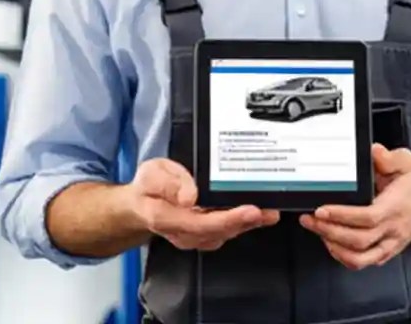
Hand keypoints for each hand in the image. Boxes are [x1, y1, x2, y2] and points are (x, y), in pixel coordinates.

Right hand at [126, 158, 278, 250]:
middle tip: (267, 210)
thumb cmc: (149, 187)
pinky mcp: (205, 234)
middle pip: (218, 232)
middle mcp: (183, 233)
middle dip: (245, 222)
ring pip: (225, 234)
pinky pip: (226, 231)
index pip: (200, 224)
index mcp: (166, 217)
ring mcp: (195, 237)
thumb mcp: (152, 173)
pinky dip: (244, 224)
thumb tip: (189, 196)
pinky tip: (259, 214)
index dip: (227, 219)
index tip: (249, 210)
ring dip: (248, 225)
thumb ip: (170, 183)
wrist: (142, 204)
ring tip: (269, 211)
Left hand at [300, 144, 410, 269]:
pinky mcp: (384, 253)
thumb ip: (390, 158)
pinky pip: (363, 263)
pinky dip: (343, 257)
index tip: (321, 209)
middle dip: (329, 231)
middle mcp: (391, 230)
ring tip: (317, 231)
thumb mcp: (406, 164)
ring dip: (334, 248)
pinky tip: (330, 244)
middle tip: (310, 219)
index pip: (368, 217)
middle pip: (359, 240)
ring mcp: (388, 244)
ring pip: (360, 258)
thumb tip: (375, 151)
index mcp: (395, 207)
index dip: (342, 215)